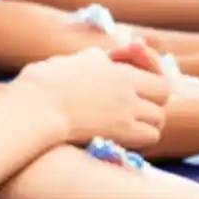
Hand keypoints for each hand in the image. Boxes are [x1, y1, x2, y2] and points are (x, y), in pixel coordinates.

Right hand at [13, 47, 171, 147]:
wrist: (34, 106)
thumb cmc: (43, 83)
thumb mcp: (74, 61)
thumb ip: (96, 60)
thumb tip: (106, 58)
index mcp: (116, 68)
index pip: (155, 71)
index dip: (149, 77)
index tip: (133, 83)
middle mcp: (127, 87)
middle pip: (163, 93)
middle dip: (153, 101)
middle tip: (138, 108)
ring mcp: (126, 110)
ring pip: (159, 118)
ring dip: (149, 123)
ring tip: (132, 126)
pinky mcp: (120, 133)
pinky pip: (150, 138)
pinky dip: (143, 140)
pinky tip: (126, 139)